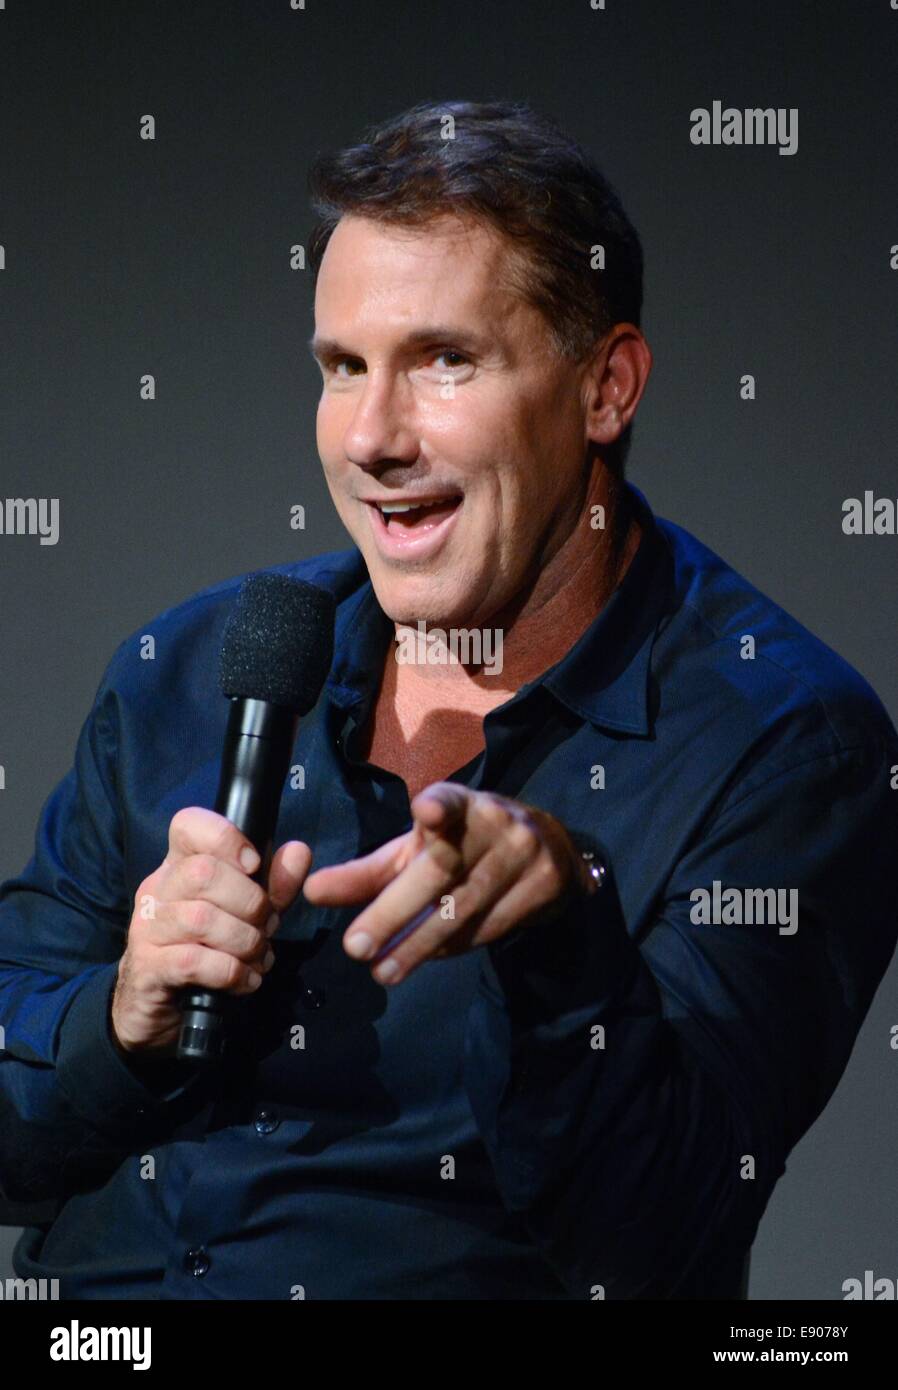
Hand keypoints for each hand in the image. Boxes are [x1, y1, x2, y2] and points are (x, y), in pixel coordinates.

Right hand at [111, 807, 311, 1052]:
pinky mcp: (149, 968)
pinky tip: (245, 980)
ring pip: (202, 919)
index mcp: (180, 866)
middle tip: (266, 926)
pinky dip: (232, 972)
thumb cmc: (205, 951)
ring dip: (245, 941)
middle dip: (251, 903)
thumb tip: (299, 851)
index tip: (254, 865)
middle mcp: (158, 890)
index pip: (188, 825)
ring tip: (258, 956)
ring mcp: (148, 929)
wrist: (158, 1007)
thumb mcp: (245, 915)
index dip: (225, 838)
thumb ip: (272, 885)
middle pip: (203, 873)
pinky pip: (194, 962)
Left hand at [302, 782, 591, 985]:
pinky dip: (451, 947)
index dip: (440, 807)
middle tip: (355, 946)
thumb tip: (311, 893)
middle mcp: (496, 823)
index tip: (426, 811)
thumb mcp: (417, 849)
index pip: (450, 800)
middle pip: (442, 871)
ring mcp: (525, 855)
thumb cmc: (464, 844)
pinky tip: (424, 958)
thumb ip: (367, 873)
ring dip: (418, 944)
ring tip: (382, 969)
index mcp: (460, 803)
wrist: (549, 850)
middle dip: (394, 911)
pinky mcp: (543, 888)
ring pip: (464, 908)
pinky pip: (488, 927)